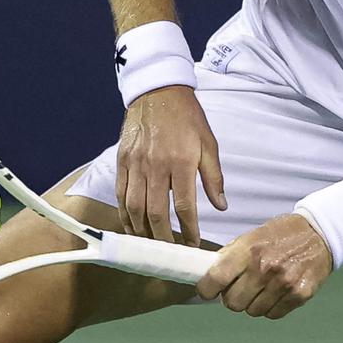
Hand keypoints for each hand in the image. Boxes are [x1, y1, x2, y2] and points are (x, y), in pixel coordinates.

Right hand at [115, 85, 226, 244]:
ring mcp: (135, 164)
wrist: (158, 91)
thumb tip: (221, 206)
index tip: (192, 244)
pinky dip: (124, 214)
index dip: (189, 230)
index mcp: (181, 162)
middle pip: (155, 212)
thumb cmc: (187, 118)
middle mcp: (156, 165)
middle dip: (163, 237)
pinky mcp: (122, 160)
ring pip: (134, 207)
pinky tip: (131, 225)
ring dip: (141, 230)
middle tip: (170, 250)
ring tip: (149, 243)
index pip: (184, 206)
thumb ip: (214, 177)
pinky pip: (121, 194)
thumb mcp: (208, 144)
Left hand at [196, 212, 332, 318]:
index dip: (206, 289)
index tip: (207, 290)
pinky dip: (271, 307)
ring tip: (262, 287)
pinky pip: (273, 314)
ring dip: (253, 303)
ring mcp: (282, 284)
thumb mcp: (252, 236)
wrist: (319, 233)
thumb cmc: (282, 234)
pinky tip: (276, 292)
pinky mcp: (299, 295)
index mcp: (249, 250)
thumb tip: (207, 275)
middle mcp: (264, 268)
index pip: (215, 279)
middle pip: (232, 303)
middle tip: (240, 287)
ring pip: (252, 311)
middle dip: (232, 297)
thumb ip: (230, 256)